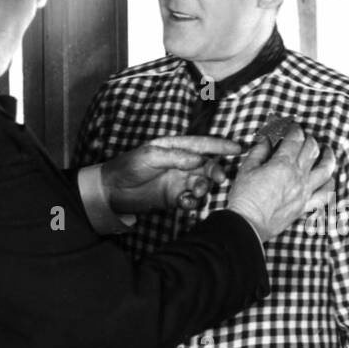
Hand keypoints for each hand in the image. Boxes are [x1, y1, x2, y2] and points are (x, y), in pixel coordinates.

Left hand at [99, 135, 240, 213]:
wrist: (111, 191)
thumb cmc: (127, 167)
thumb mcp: (149, 156)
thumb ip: (176, 157)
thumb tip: (199, 159)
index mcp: (175, 147)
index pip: (202, 144)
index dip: (220, 146)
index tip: (237, 148)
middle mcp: (181, 163)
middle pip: (207, 165)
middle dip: (215, 171)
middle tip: (219, 179)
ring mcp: (179, 181)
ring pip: (202, 183)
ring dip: (203, 188)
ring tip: (196, 192)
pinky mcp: (175, 197)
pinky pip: (191, 199)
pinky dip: (192, 202)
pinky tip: (185, 203)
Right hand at [226, 126, 336, 241]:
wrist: (248, 224)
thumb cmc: (245, 198)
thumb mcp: (247, 169)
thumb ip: (259, 152)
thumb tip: (266, 141)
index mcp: (283, 164)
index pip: (296, 139)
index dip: (295, 129)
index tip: (293, 127)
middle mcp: (298, 176)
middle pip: (312, 149)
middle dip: (310, 139)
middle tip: (306, 137)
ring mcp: (305, 192)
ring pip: (326, 170)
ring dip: (328, 157)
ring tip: (327, 151)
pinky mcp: (305, 206)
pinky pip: (325, 195)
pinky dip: (330, 185)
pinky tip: (329, 180)